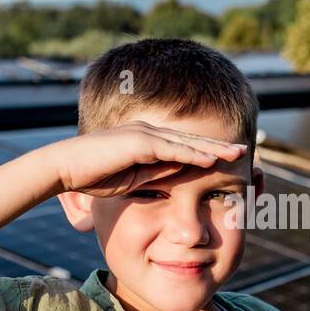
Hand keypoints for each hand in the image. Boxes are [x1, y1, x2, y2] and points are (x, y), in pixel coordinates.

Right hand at [50, 120, 248, 196]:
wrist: (64, 168)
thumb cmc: (92, 176)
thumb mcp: (133, 179)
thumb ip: (155, 174)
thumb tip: (179, 176)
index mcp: (147, 140)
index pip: (184, 146)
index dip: (208, 152)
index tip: (230, 160)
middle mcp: (149, 132)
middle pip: (192, 140)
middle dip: (220, 146)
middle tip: (245, 151)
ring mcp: (144, 134)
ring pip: (187, 142)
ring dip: (214, 148)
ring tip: (238, 154)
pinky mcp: (138, 143)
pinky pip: (172, 150)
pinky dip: (193, 154)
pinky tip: (211, 160)